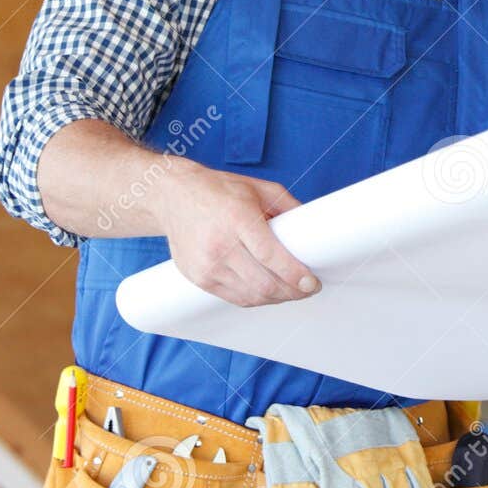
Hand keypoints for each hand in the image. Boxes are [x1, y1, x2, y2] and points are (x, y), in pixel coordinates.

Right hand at [155, 161, 316, 306]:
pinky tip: (269, 292)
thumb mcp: (259, 188)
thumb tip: (314, 228)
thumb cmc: (219, 190)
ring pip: (251, 296)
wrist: (173, 197)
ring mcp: (206, 265)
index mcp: (238, 218)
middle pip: (263, 283)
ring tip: (292, 291)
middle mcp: (220, 244)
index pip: (271, 256)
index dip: (295, 275)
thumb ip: (289, 207)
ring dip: (277, 298)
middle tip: (308, 289)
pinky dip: (256, 299)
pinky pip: (234, 298)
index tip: (312, 283)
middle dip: (293, 292)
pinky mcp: (198, 278)